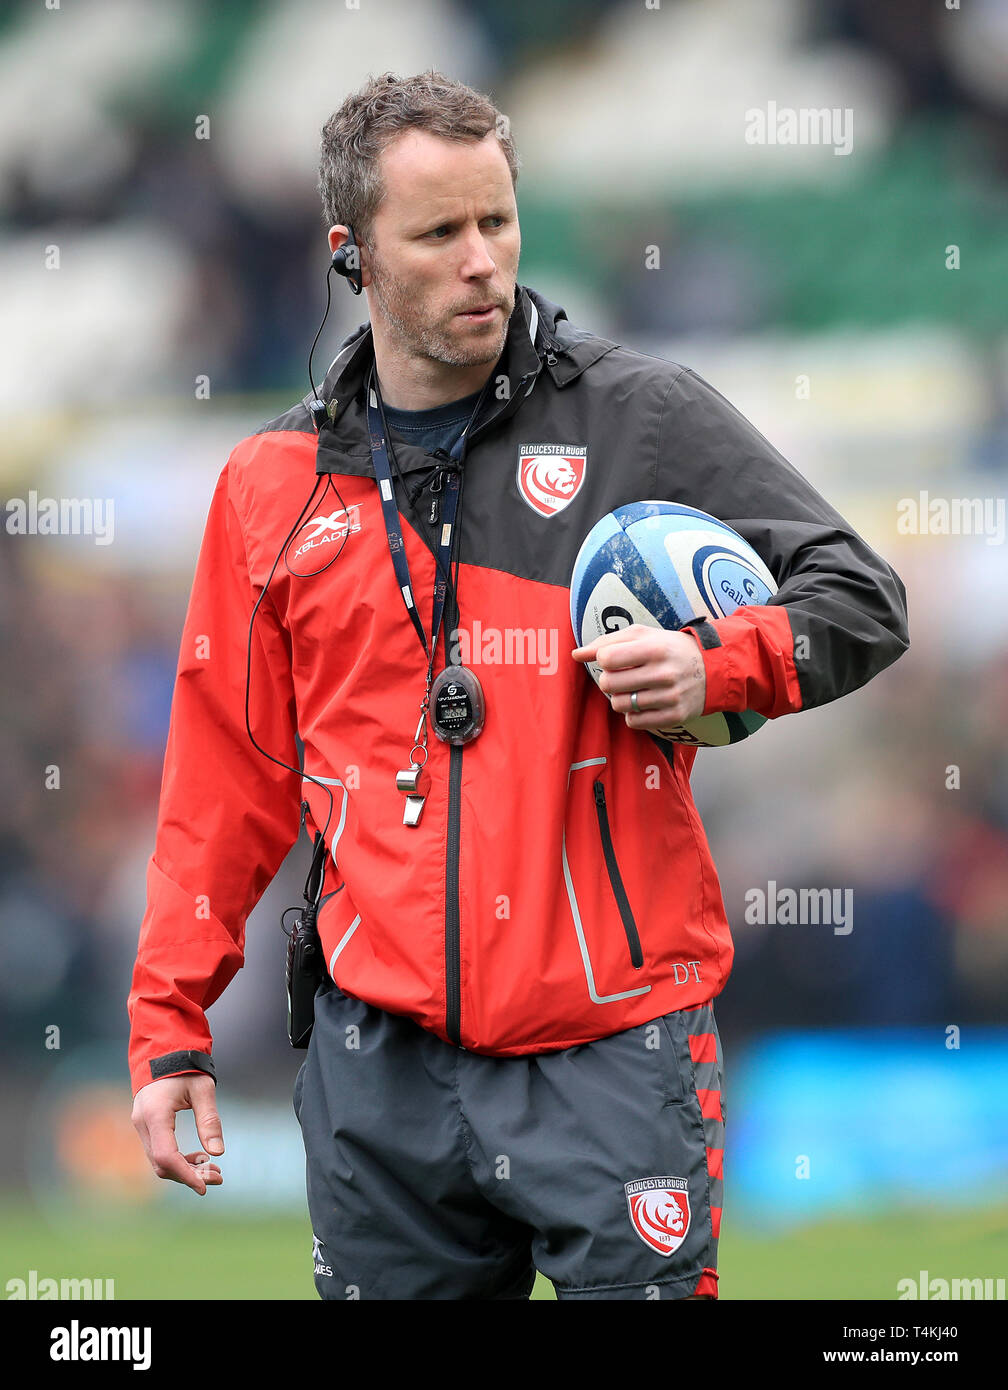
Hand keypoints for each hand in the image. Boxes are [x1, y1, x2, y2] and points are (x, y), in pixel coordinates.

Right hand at [131, 1074, 223, 1195]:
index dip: (185, 1175)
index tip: (204, 1187)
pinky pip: (159, 1151)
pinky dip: (177, 1159)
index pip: (166, 1156)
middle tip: (218, 1177)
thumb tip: (218, 1152)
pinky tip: (199, 1157)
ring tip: (213, 1170)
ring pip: (159, 1160)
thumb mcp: (203, 1088)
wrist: (164, 1050)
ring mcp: (141, 1125)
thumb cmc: (185, 1066)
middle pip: (162, 1163)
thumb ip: (209, 1119)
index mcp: (156, 1114)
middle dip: (189, 1175)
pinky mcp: (145, 1126)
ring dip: (184, 1169)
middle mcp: (143, 1123)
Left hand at [572, 624, 706, 730]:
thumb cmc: (669, 648)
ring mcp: (670, 698)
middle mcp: (664, 674)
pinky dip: (632, 714)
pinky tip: (643, 703)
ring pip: (619, 705)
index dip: (604, 659)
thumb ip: (607, 642)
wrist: (713, 668)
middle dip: (609, 680)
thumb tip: (576, 654)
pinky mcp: (674, 717)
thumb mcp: (642, 635)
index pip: (607, 658)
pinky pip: (634, 722)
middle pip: (608, 684)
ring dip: (620, 698)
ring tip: (633, 689)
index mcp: (655, 649)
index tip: (614, 659)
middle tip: (621, 676)